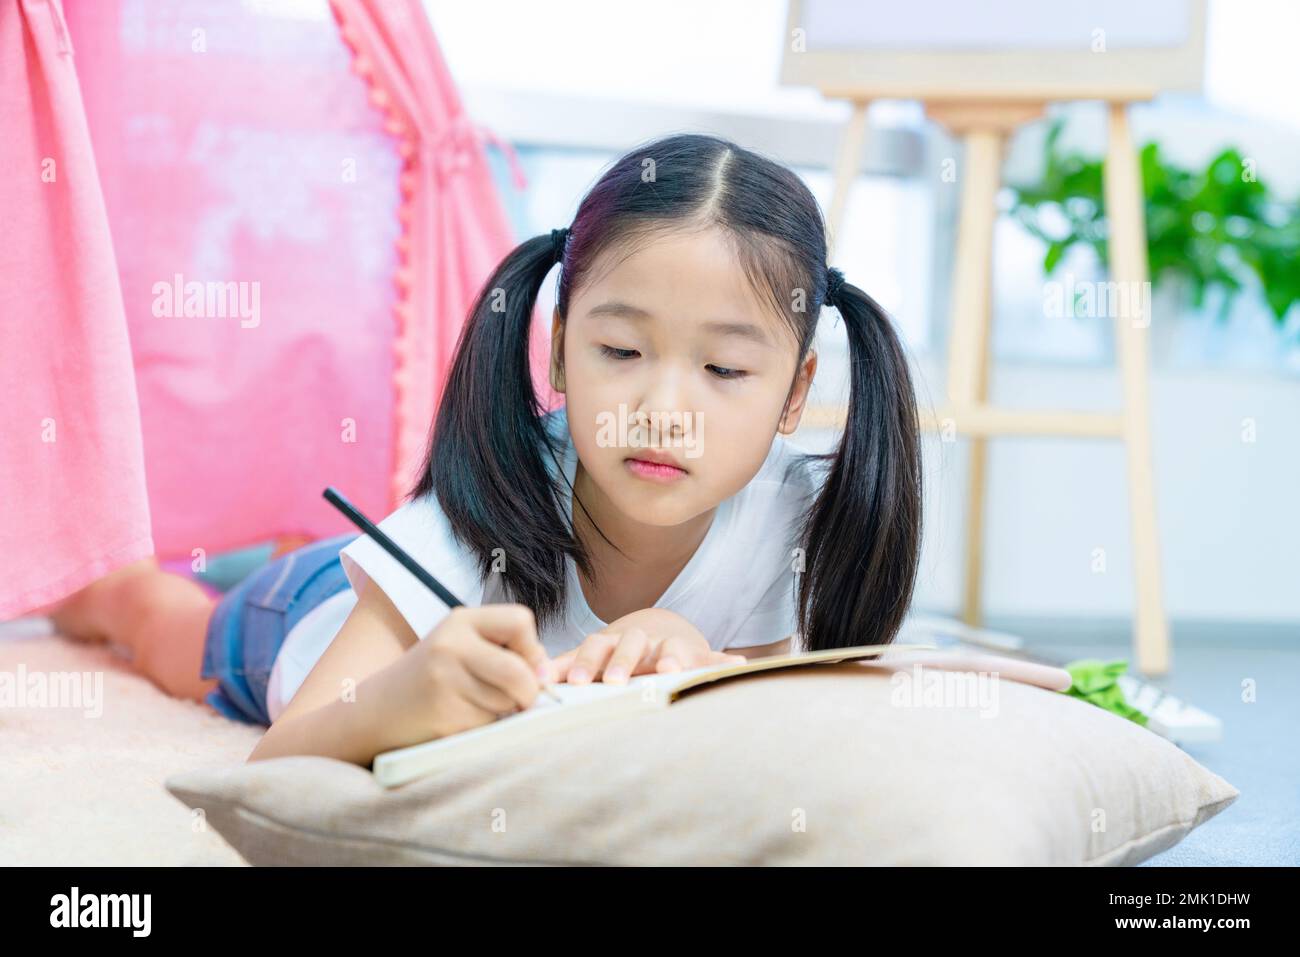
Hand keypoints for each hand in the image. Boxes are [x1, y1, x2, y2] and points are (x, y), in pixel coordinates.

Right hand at [379, 604, 552, 744]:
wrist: (377, 709)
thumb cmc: (434, 676)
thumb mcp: (463, 647)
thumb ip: (507, 651)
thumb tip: (546, 674)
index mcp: (461, 620)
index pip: (521, 621)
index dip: (532, 647)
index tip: (524, 664)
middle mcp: (451, 644)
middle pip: (520, 671)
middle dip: (528, 691)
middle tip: (518, 698)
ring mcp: (444, 680)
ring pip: (507, 702)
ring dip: (503, 711)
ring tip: (476, 704)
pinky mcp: (443, 714)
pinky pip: (488, 724)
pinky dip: (485, 727)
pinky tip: (461, 719)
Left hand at [550, 608, 743, 684]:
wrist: (660, 628)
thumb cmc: (619, 652)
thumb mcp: (594, 656)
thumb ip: (566, 666)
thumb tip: (534, 675)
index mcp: (611, 642)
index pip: (595, 648)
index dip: (586, 663)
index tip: (577, 681)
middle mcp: (641, 641)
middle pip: (630, 645)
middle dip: (621, 663)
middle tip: (613, 683)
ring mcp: (671, 647)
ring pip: (672, 650)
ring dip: (673, 659)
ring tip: (672, 672)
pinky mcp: (700, 656)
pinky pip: (714, 659)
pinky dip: (726, 663)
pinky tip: (738, 666)